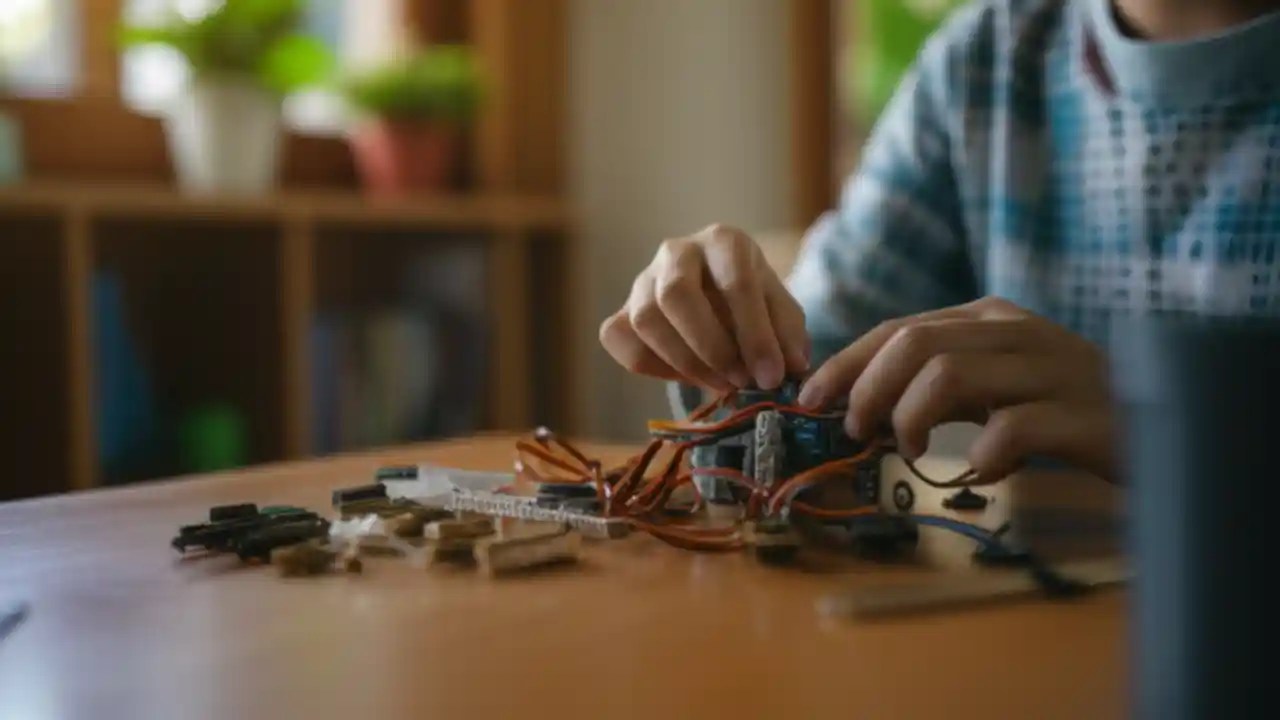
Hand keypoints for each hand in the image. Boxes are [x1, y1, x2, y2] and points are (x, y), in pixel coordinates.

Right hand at [599, 224, 810, 390]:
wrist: (718, 296)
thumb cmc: (751, 301)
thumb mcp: (781, 310)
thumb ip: (787, 335)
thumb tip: (790, 367)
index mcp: (723, 241)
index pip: (735, 282)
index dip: (755, 335)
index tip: (771, 376)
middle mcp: (677, 252)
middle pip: (676, 294)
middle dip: (710, 347)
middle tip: (738, 380)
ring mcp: (643, 279)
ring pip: (645, 319)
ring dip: (684, 362)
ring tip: (719, 383)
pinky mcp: (622, 309)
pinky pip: (619, 338)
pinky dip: (651, 366)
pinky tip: (686, 377)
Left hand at [797, 297, 1116, 481]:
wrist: (1166, 427)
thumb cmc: (1062, 411)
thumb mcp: (992, 386)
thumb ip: (934, 386)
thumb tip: (855, 405)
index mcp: (991, 319)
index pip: (898, 329)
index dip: (845, 364)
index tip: (808, 400)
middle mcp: (1019, 333)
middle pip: (915, 345)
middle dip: (867, 390)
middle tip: (853, 432)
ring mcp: (1054, 369)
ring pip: (951, 374)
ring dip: (911, 418)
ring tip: (911, 452)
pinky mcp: (1086, 415)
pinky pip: (1013, 427)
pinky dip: (983, 455)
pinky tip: (984, 472)